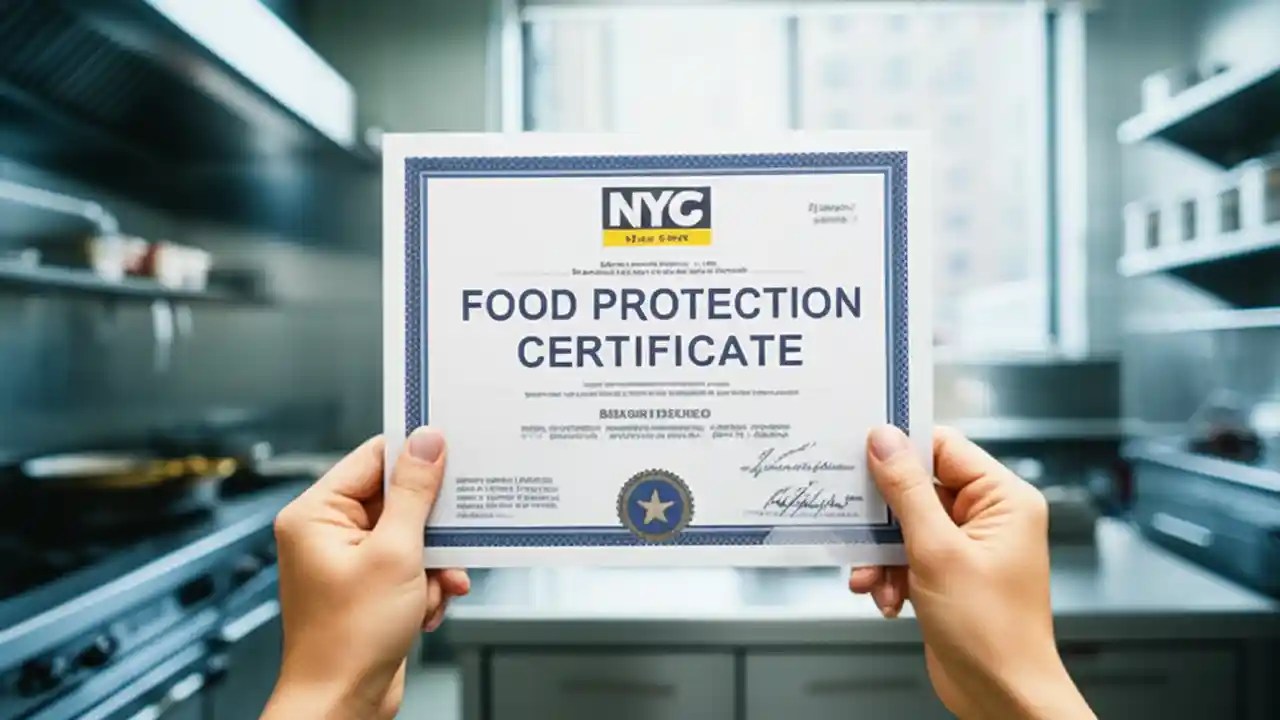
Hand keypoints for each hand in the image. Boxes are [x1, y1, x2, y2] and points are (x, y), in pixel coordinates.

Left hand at [262, 428, 468, 719]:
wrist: (342, 702)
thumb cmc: (349, 639)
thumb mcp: (395, 553)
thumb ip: (415, 493)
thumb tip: (427, 442)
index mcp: (315, 513)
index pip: (371, 458)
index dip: (414, 455)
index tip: (452, 451)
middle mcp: (326, 532)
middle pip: (396, 498)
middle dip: (430, 526)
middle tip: (453, 532)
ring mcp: (347, 560)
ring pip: (410, 534)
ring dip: (433, 562)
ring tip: (435, 586)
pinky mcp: (367, 584)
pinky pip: (409, 564)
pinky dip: (426, 584)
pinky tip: (427, 607)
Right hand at [849, 426, 1093, 719]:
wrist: (1001, 696)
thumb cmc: (991, 632)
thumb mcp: (937, 551)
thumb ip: (907, 491)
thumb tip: (885, 439)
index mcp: (1004, 499)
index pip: (945, 448)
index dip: (902, 447)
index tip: (860, 449)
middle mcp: (990, 518)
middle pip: (919, 488)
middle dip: (884, 517)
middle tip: (853, 521)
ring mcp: (968, 547)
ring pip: (906, 526)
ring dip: (881, 553)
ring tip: (871, 577)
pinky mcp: (949, 574)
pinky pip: (907, 556)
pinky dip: (888, 574)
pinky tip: (883, 597)